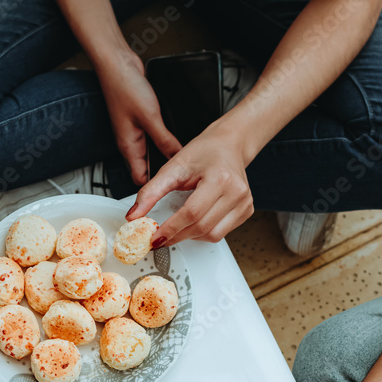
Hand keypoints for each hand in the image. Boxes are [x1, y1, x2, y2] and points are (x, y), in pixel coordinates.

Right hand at [95, 49, 179, 186]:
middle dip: (164, 173)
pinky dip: (166, 140)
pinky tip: (177, 138)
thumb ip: (165, 140)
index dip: (154, 188)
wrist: (117, 64)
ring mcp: (136, 132)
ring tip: (183, 158)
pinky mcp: (141, 121)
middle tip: (183, 175)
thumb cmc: (124, 88)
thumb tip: (177, 157)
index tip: (172, 190)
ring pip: (153, 153)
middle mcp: (131, 143)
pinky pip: (155, 138)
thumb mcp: (150, 118)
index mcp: (128, 147)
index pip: (140, 180)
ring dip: (166, 155)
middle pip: (148, 168)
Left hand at [126, 124, 252, 245]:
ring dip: (191, 236)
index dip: (171, 228)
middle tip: (160, 237)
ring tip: (178, 228)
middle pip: (202, 227)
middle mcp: (237, 191)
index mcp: (220, 178)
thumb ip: (151, 192)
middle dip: (177, 236)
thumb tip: (134, 215)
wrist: (229, 144)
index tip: (156, 237)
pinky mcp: (247, 210)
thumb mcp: (173, 167)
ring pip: (213, 235)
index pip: (192, 213)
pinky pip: (221, 233)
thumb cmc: (205, 152)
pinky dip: (204, 233)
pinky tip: (195, 223)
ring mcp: (244, 202)